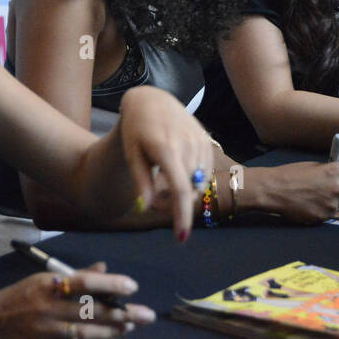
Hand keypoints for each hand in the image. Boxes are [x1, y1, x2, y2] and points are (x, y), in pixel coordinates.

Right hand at [0, 263, 154, 338]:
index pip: (84, 282)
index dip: (110, 284)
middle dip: (122, 314)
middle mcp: (48, 308)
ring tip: (129, 327)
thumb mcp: (44, 277)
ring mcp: (46, 332)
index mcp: (48, 285)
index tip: (132, 287)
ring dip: (112, 332)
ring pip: (86, 334)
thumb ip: (76, 275)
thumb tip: (104, 268)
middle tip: (145, 315)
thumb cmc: (23, 295)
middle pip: (91, 311)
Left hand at [116, 86, 216, 240]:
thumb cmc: (136, 129)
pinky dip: (193, 180)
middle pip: (190, 190)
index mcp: (167, 150)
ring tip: (162, 182)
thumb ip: (142, 181)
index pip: (180, 190)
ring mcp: (200, 142)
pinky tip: (176, 171)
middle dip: (175, 205)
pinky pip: (205, 172)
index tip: (181, 237)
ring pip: (199, 183)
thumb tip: (149, 207)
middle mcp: (188, 146)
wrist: (152, 101)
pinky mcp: (206, 141)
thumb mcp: (132, 155)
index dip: (182, 216)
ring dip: (184, 193)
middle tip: (155, 201)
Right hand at [247, 161, 338, 223]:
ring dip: (327, 205)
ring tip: (310, 199)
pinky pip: (326, 216)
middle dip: (337, 195)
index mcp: (337, 172)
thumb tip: (338, 181)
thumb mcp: (314, 167)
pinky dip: (319, 212)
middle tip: (322, 193)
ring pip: (336, 207)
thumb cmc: (291, 174)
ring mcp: (331, 205)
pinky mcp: (323, 217)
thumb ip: (329, 174)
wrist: (274, 189)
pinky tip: (306, 206)